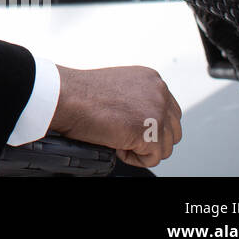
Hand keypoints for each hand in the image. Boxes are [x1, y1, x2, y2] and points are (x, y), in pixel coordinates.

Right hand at [49, 65, 182, 166]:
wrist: (65, 96)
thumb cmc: (81, 93)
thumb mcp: (118, 87)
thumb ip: (138, 97)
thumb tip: (144, 117)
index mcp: (152, 79)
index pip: (170, 112)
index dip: (152, 126)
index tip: (132, 127)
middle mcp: (159, 92)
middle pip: (173, 131)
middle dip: (151, 139)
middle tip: (124, 135)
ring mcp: (157, 111)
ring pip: (164, 147)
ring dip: (141, 149)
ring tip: (117, 138)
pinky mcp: (150, 132)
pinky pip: (152, 159)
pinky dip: (133, 158)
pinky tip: (116, 144)